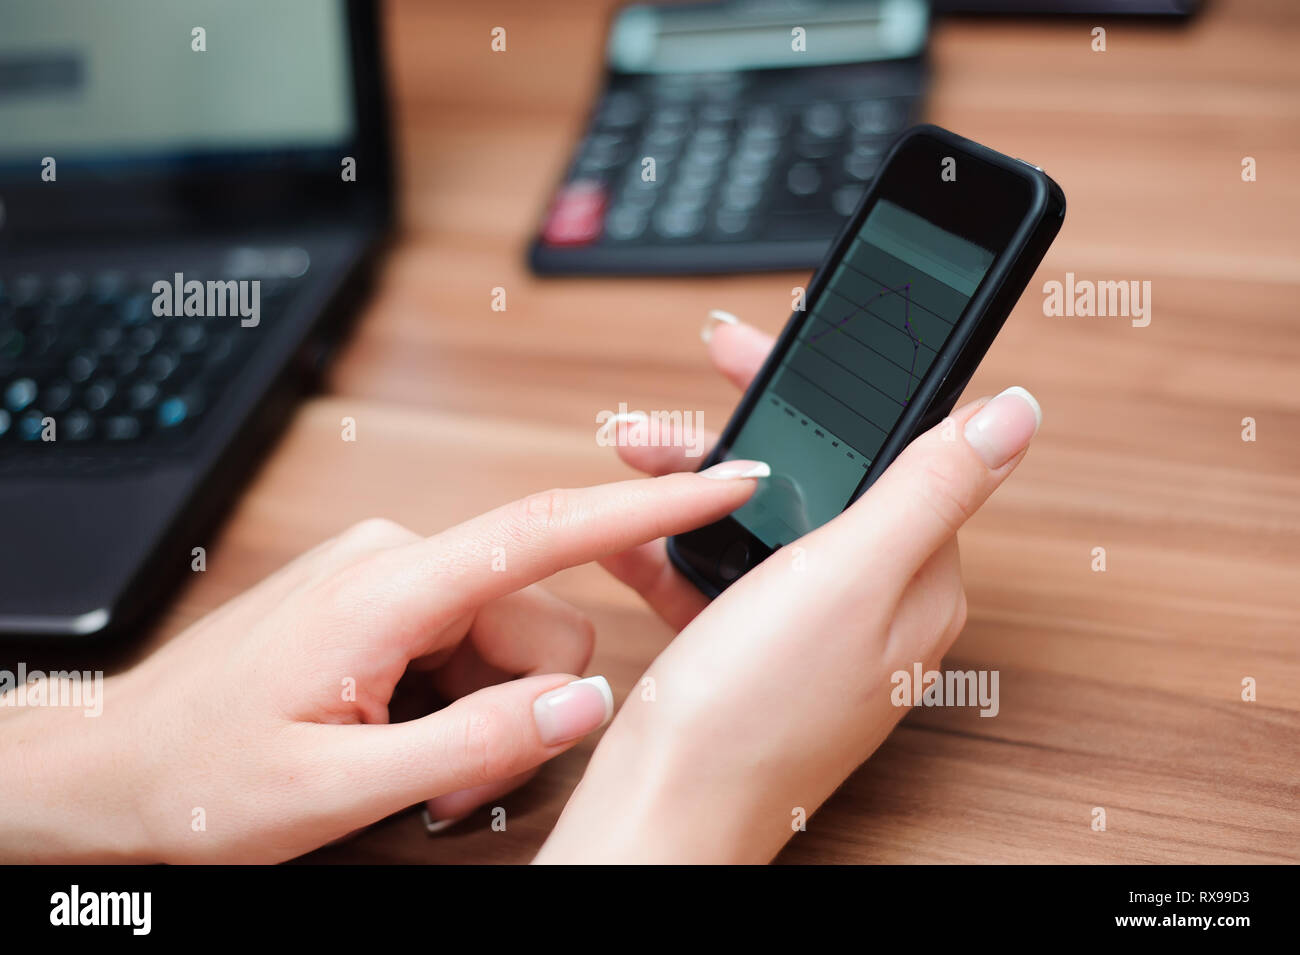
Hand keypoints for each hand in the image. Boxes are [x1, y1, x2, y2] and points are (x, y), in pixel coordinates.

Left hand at [0, 467, 766, 862]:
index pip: (546, 530)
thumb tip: (588, 706)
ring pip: (506, 642)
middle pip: (537, 623)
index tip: (723, 480)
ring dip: (486, 715)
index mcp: (392, 588)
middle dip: (521, 709)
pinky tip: (408, 739)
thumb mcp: (344, 784)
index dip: (648, 506)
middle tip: (458, 781)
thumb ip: (478, 740)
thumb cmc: (201, 773)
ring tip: (419, 768)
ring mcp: (388, 579)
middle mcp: (398, 562)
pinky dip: (460, 700)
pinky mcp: (381, 601)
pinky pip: (465, 644)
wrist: (111, 767)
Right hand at [539, 314, 1041, 862]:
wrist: (663, 815)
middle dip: (737, 435)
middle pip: (815, 479)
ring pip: (759, 519)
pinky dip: (670, 546)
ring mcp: (809, 631)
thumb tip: (1016, 412)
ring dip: (692, 483)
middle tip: (676, 409)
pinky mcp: (751, 652)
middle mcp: (871, 603)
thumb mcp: (848, 577)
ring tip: (635, 460)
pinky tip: (627, 534)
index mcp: (916, 580)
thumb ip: (931, 488)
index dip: (823, 389)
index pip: (889, 448)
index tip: (757, 350)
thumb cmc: (754, 715)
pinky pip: (716, 573)